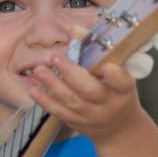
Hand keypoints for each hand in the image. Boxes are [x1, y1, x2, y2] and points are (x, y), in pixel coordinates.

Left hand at [29, 37, 144, 143]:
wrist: (119, 127)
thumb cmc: (116, 91)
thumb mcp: (118, 71)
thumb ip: (97, 50)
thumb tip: (74, 29)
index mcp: (123, 89)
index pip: (122, 82)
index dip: (115, 76)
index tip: (107, 67)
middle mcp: (108, 104)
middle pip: (90, 91)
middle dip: (71, 74)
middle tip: (56, 59)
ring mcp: (92, 116)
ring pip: (71, 101)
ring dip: (53, 85)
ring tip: (39, 70)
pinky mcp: (78, 123)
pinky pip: (60, 112)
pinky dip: (46, 102)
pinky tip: (34, 91)